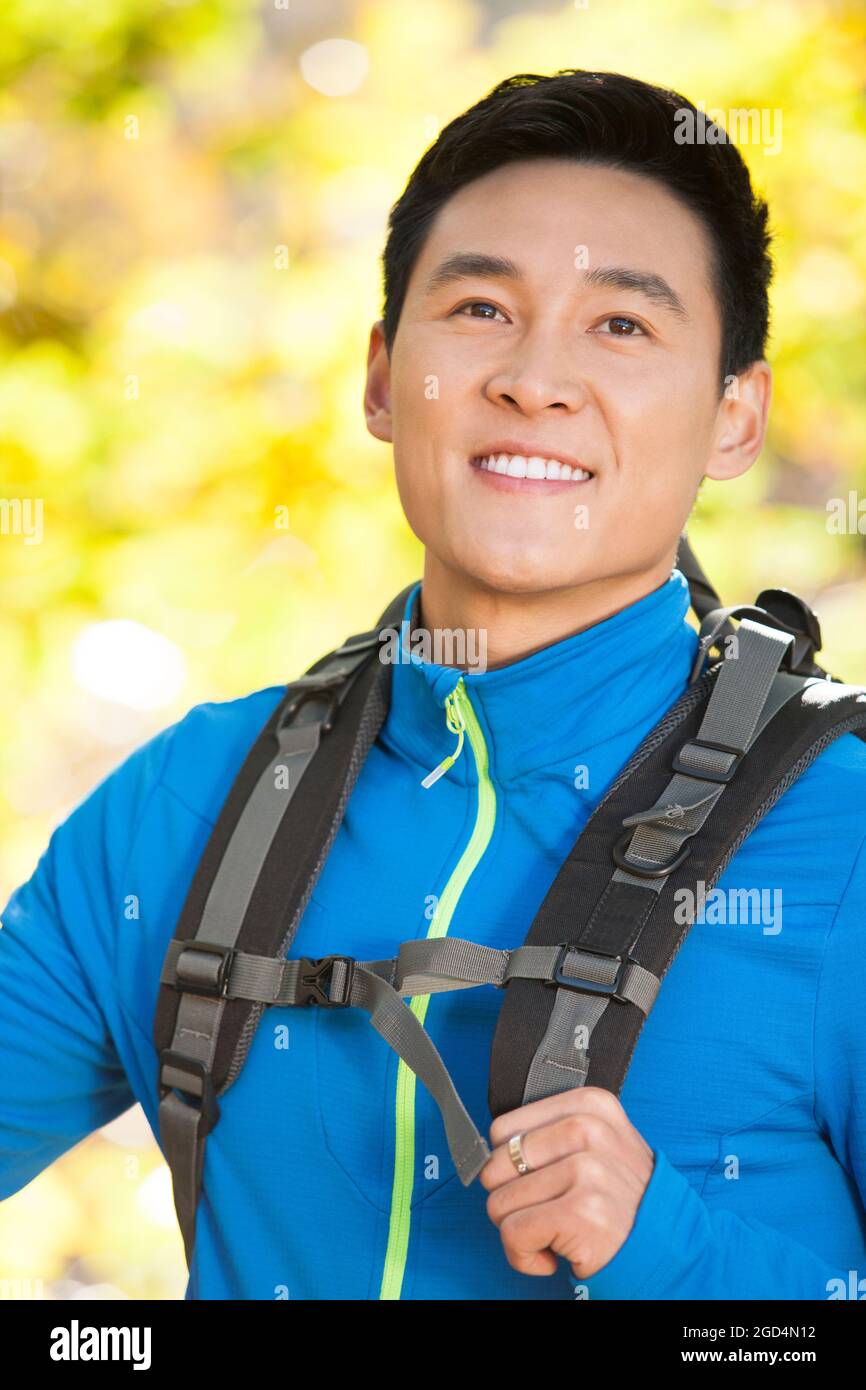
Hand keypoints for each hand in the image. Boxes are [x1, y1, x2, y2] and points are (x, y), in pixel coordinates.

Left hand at [479, 1086, 654, 1278]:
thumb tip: (489, 1148)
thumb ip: (551, 1132)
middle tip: (546, 1213)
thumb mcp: (599, 1144)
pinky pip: (513, 1234)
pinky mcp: (580, 1212)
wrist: (665, 1250)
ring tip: (555, 1233)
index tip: (542, 1184)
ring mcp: (587, 1170)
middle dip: (511, 1200)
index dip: (511, 1167)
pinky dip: (524, 1256)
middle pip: (496, 1166)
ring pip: (499, 1203)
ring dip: (520, 1231)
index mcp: (590, 1105)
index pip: (503, 1130)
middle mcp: (588, 1130)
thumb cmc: (619, 1200)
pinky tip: (552, 1255)